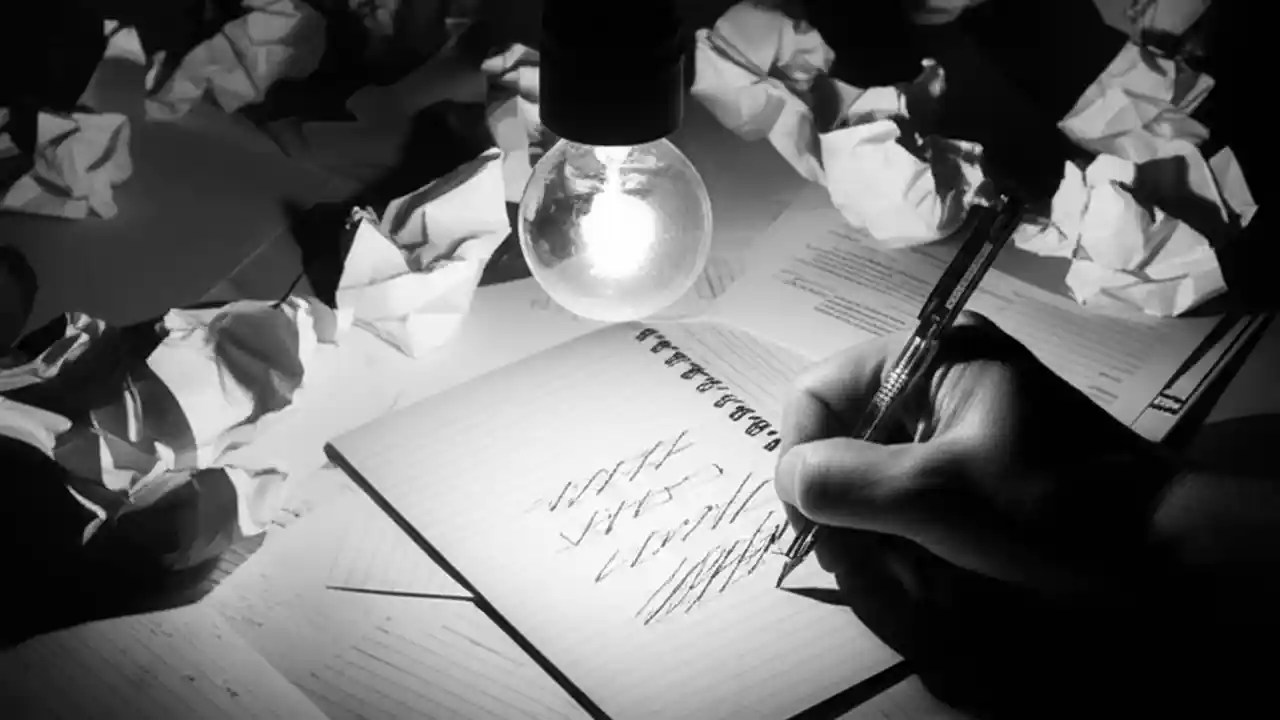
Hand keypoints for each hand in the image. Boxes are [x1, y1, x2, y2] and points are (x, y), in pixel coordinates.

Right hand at [773, 312, 1180, 599]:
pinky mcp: (966, 456)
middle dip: (836, 496)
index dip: (803, 454)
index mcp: (931, 351)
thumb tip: (788, 478)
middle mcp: (935, 372)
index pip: (820, 389)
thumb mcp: (941, 494)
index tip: (811, 522)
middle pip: (840, 428)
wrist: (1163, 544)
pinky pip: (900, 483)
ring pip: (865, 463)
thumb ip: (850, 481)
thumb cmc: (1052, 505)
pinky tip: (916, 560)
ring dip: (865, 519)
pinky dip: (896, 525)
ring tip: (890, 566)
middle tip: (849, 556)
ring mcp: (952, 415)